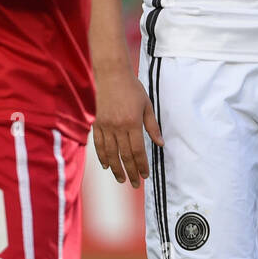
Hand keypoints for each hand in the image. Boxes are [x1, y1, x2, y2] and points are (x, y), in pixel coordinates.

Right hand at [92, 65, 164, 187]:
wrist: (112, 75)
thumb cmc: (132, 88)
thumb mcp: (147, 105)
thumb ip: (152, 126)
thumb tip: (160, 144)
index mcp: (132, 123)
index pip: (137, 150)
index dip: (141, 165)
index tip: (145, 175)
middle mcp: (118, 127)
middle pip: (124, 156)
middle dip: (130, 172)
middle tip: (134, 184)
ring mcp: (106, 126)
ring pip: (110, 153)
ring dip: (116, 168)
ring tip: (121, 179)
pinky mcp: (97, 123)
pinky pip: (99, 144)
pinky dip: (102, 156)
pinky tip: (106, 165)